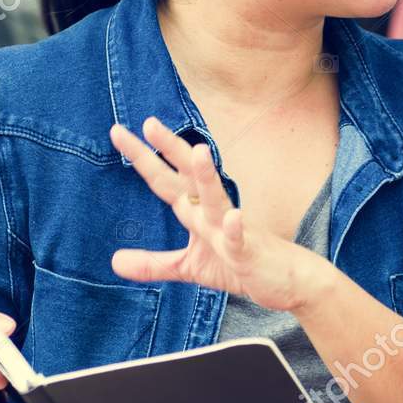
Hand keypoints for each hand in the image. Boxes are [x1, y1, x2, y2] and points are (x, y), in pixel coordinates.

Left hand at [108, 117, 331, 313]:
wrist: (288, 280)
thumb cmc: (241, 266)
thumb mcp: (191, 267)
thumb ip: (154, 263)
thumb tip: (114, 261)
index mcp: (197, 212)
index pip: (165, 180)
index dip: (143, 158)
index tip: (118, 132)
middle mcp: (213, 213)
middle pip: (187, 177)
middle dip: (170, 150)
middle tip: (148, 122)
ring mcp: (233, 229)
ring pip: (216, 200)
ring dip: (207, 177)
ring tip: (198, 151)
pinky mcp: (249, 252)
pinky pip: (241, 239)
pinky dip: (236, 228)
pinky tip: (234, 217)